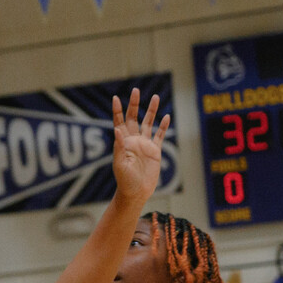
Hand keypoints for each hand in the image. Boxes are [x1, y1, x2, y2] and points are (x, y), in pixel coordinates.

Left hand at [109, 88, 168, 204]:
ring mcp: (144, 144)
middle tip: (136, 90)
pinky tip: (166, 117)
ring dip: (151, 110)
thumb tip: (117, 130)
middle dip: (135, 104)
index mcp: (123, 142)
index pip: (119, 122)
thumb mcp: (120, 164)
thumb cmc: (125, 181)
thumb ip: (119, 147)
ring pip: (148, 123)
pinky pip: (159, 136)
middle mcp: (133, 140)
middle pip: (134, 118)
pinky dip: (163, 126)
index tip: (116, 98)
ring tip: (155, 97)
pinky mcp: (155, 151)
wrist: (136, 192)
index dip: (117, 110)